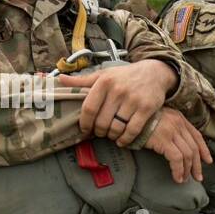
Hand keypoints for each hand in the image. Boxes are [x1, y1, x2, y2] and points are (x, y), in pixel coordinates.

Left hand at [59, 59, 177, 146]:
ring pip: (116, 127)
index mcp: (104, 82)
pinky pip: (132, 130)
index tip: (85, 129)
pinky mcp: (146, 108)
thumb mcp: (104, 74)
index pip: (89, 108)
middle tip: (100, 133)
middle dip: (99, 132)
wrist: (154, 72)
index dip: (85, 123)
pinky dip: (125, 139)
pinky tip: (122, 140)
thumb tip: (60, 79)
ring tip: (111, 135)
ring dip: (112, 136)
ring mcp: (133, 100)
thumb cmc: (125, 76)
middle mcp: (118, 90)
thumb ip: (82, 80)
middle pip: (102, 121)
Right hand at [143, 110, 212, 183]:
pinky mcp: (163, 139)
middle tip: (197, 176)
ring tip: (184, 179)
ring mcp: (171, 131)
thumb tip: (177, 146)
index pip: (197, 135)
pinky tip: (177, 177)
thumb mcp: (159, 120)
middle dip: (198, 164)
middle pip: (194, 147)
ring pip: (188, 154)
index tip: (208, 160)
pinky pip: (177, 158)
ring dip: (188, 170)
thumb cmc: (139, 120)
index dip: (204, 150)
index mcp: (179, 118)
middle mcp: (178, 123)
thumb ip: (170, 129)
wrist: (125, 116)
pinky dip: (179, 170)